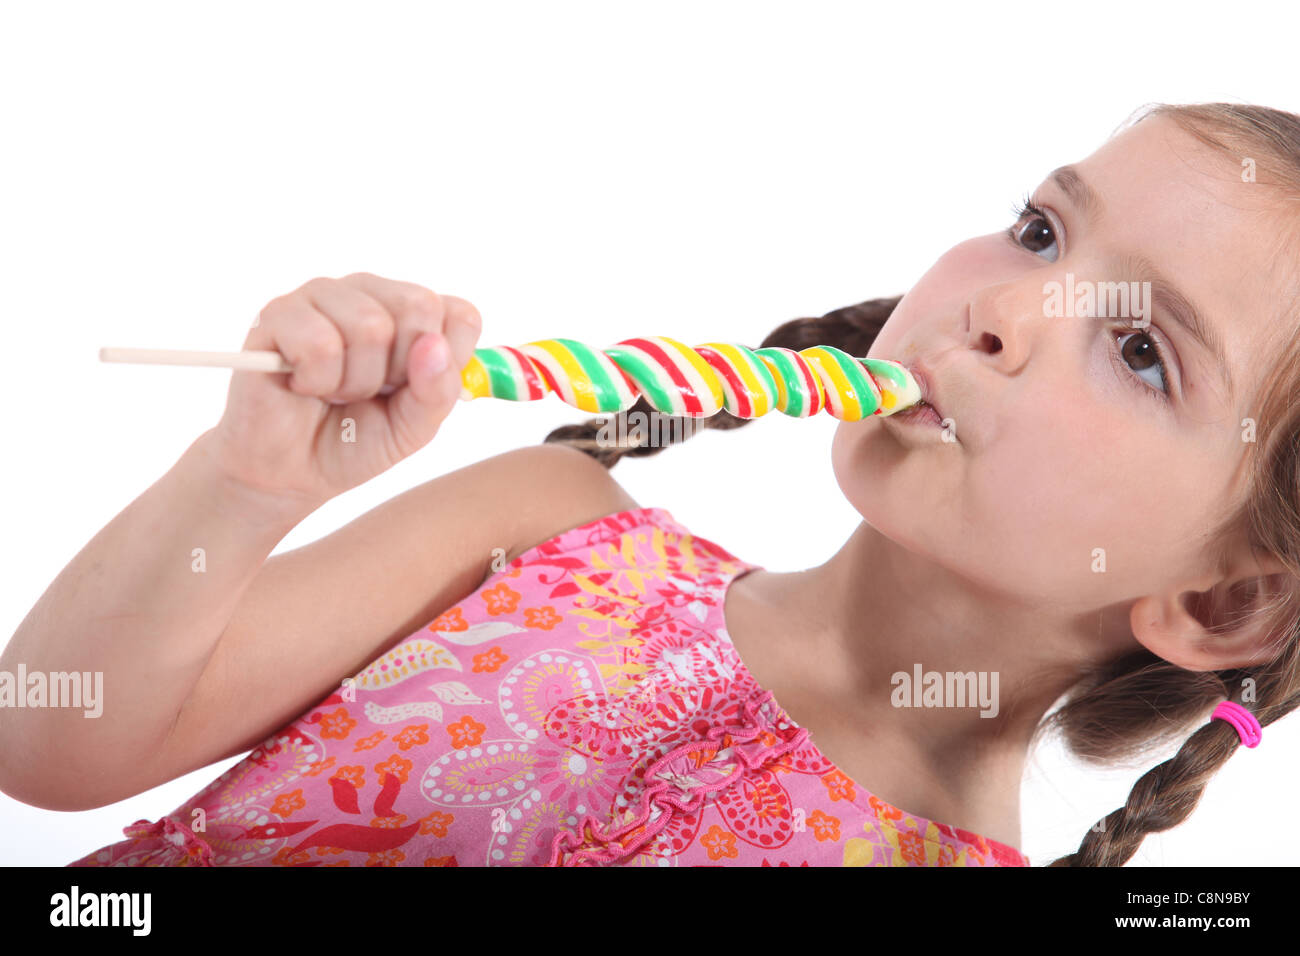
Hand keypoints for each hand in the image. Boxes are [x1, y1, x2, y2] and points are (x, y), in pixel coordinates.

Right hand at [204, 272, 481, 507]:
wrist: (290, 472)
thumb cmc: (354, 440)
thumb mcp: (413, 428)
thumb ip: (438, 392)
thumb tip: (434, 345)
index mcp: (410, 314)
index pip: (460, 314)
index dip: (446, 362)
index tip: (414, 390)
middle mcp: (369, 293)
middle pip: (418, 307)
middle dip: (399, 371)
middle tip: (370, 392)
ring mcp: (323, 297)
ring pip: (369, 325)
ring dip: (355, 381)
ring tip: (334, 392)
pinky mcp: (278, 313)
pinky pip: (318, 342)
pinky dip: (317, 380)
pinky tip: (304, 385)